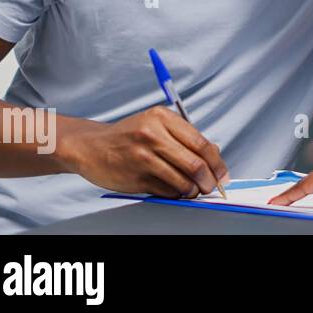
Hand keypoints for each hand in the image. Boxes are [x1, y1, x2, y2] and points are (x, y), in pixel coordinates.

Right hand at [60, 106, 228, 197]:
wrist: (90, 146)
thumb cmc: (128, 136)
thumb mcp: (156, 125)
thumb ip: (184, 137)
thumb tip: (215, 155)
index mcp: (162, 117)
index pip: (201, 144)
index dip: (217, 163)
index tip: (222, 174)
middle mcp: (152, 135)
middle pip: (195, 164)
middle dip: (209, 180)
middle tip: (212, 187)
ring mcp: (142, 157)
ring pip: (182, 180)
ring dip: (193, 190)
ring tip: (193, 191)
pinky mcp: (135, 177)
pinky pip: (166, 190)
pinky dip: (176, 194)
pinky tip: (175, 191)